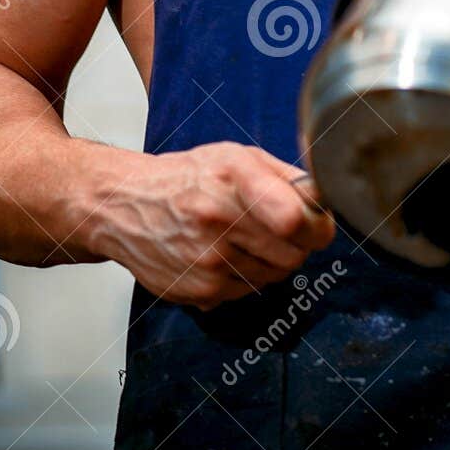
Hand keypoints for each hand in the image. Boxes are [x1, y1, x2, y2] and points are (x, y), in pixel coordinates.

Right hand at [93, 140, 335, 308]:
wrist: (123, 206)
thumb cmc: (187, 177)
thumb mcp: (236, 157)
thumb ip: (286, 176)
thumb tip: (326, 199)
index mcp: (233, 179)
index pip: (295, 218)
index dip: (316, 224)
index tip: (315, 221)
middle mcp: (217, 220)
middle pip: (294, 254)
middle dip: (297, 245)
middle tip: (277, 229)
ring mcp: (207, 261)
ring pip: (275, 276)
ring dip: (271, 262)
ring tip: (243, 239)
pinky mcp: (199, 291)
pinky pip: (249, 292)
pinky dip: (246, 277)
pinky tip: (223, 255)